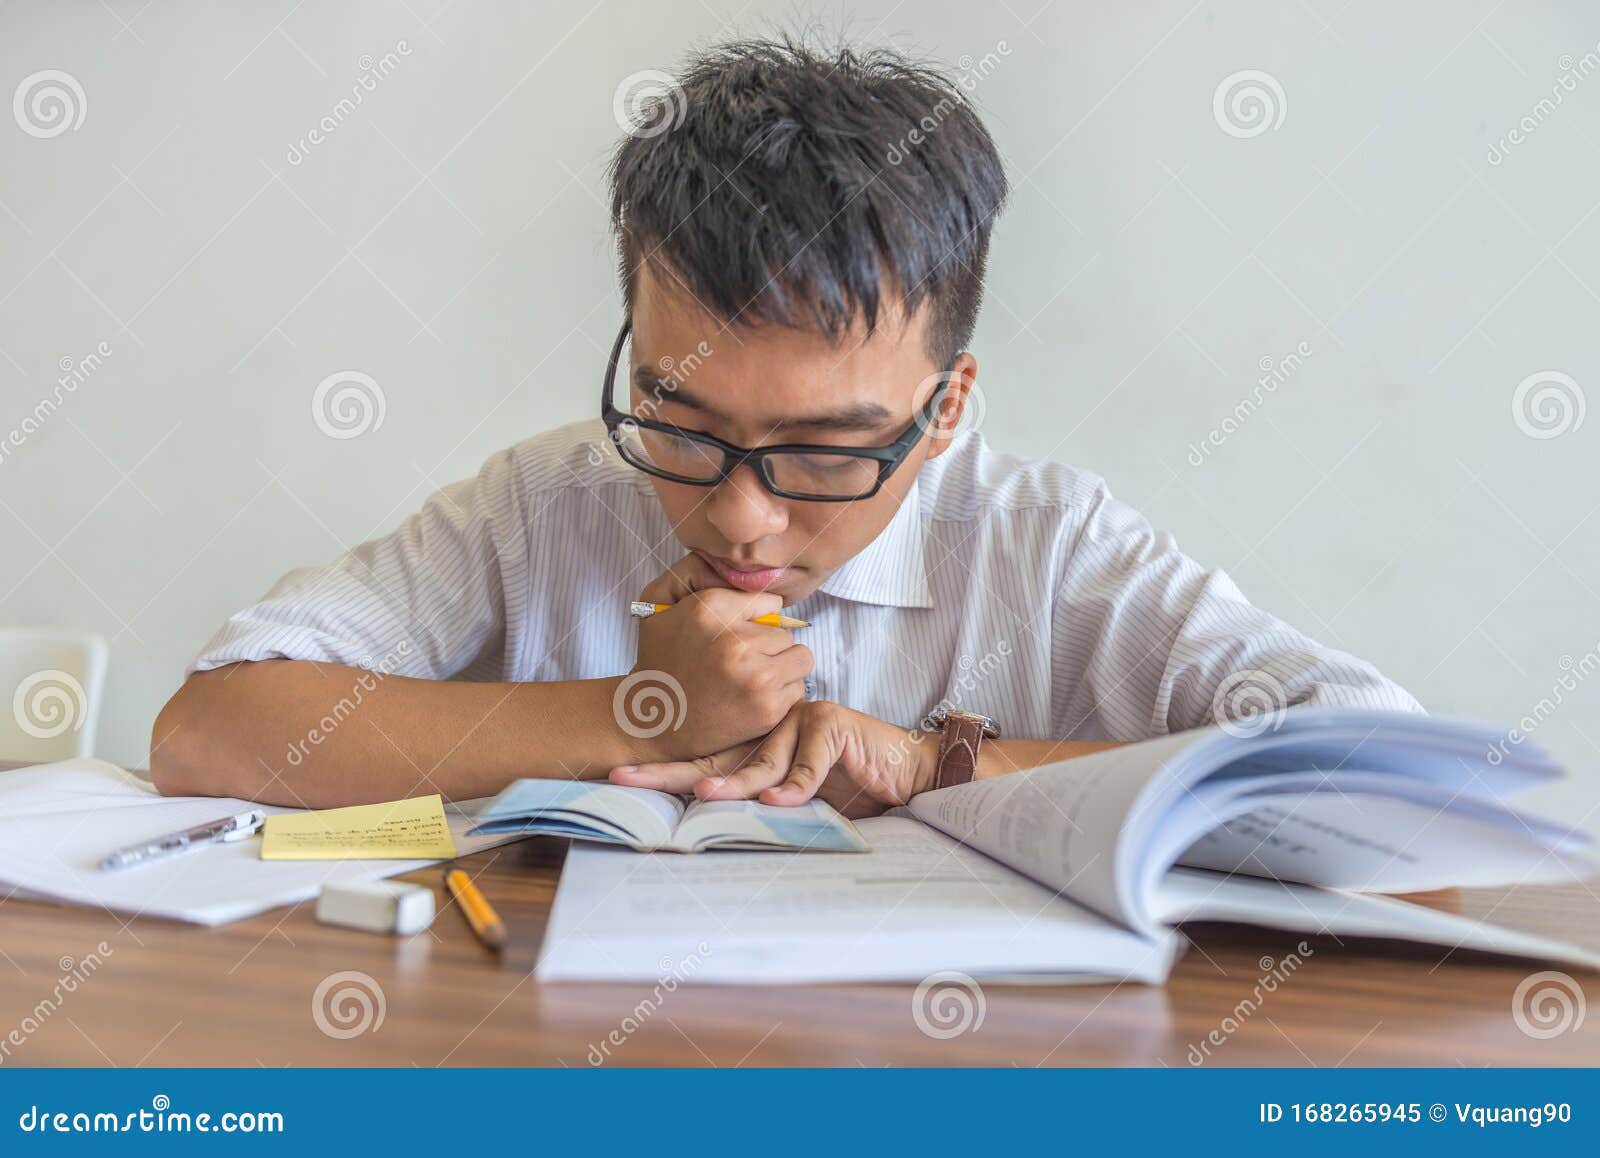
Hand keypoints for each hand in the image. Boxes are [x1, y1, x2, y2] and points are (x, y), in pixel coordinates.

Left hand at [610, 700, 935, 819]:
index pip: (703, 760)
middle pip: (715, 755)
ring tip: (707, 797)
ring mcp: (799, 719)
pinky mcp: (830, 723)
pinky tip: (781, 803)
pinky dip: (795, 788)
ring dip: (735, 785)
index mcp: (756, 744)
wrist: (906, 774)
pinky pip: (805, 763)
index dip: (662, 771)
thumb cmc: (850, 790)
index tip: (618, 779)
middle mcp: (770, 727)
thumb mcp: (795, 805)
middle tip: (626, 778)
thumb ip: (758, 806)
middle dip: (669, 772)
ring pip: (759, 761)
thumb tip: (699, 827)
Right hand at [621, 553, 812, 760]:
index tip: (739, 633)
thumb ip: (695, 571)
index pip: (770, 602)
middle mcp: (735, 642)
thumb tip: (746, 573)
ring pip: (799, 657)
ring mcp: (755, 677)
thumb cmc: (660, 660)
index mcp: (709, 609)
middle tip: (741, 660)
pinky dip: (781, 694)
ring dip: (781, 667)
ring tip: (751, 678)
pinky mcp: (767, 708)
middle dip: (768, 644)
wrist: (653, 722)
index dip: (757, 619)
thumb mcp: (659, 603)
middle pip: (786, 631)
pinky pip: (798, 688)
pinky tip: (752, 698)